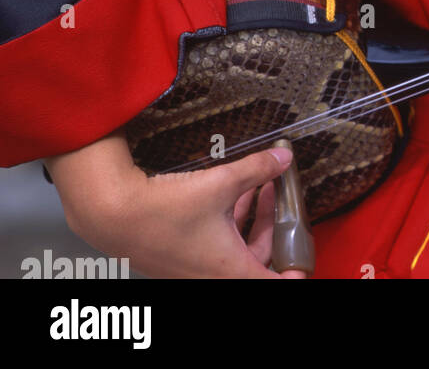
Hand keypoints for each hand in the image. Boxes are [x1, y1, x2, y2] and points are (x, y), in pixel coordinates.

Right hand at [46, 131, 307, 278]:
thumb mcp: (221, 183)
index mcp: (230, 270)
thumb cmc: (163, 211)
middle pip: (258, 259)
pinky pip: (216, 244)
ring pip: (236, 250)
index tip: (302, 256)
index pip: (273, 283)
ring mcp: (196, 269)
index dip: (293, 271)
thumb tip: (283, 158)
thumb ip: (257, 170)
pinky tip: (228, 192)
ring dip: (250, 218)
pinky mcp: (181, 258)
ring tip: (258, 185)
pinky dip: (229, 221)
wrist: (115, 216)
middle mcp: (214, 276)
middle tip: (280, 195)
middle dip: (273, 225)